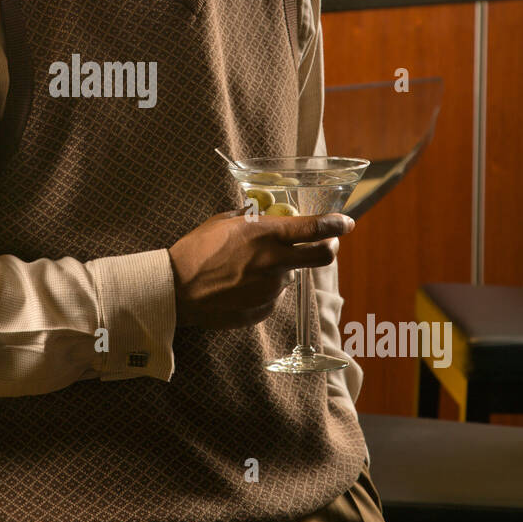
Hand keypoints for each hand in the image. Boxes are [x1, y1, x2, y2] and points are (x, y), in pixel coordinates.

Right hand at [167, 209, 354, 329]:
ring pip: (289, 276)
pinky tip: (238, 286)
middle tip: (324, 245)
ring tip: (246, 270)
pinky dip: (262, 289)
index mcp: (266, 235)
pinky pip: (272, 296)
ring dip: (279, 270)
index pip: (315, 229)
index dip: (337, 224)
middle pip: (322, 256)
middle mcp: (275, 263)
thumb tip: (263, 211)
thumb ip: (250, 217)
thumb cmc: (195, 251)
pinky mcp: (263, 310)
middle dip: (330, 248)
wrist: (176, 291)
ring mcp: (271, 289)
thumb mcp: (222, 222)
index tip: (346, 222)